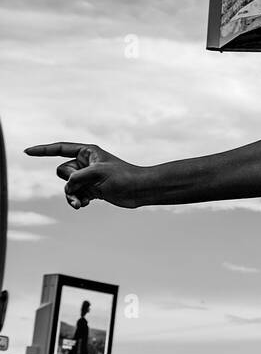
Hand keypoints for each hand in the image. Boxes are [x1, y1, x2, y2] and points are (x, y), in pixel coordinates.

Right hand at [24, 142, 149, 209]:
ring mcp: (87, 177)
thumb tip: (67, 189)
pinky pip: (75, 195)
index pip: (60, 149)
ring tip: (80, 203)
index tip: (27, 152)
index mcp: (87, 151)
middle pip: (62, 171)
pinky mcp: (91, 189)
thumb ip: (78, 178)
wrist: (139, 190)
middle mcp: (85, 163)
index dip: (43, 150)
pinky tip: (84, 205)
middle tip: (84, 184)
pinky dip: (77, 200)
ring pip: (67, 186)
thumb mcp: (98, 174)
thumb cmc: (123, 176)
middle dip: (69, 180)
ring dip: (71, 195)